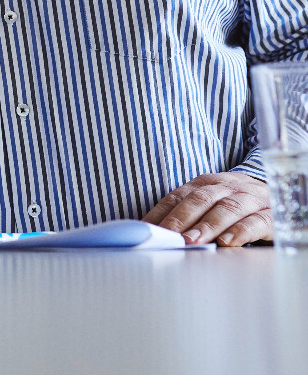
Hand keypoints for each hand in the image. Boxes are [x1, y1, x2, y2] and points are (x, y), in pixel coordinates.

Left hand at [141, 171, 272, 246]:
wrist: (276, 191)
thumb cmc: (234, 202)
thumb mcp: (210, 202)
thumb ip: (187, 214)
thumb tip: (154, 232)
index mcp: (205, 183)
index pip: (178, 196)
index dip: (161, 213)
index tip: (147, 230)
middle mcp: (226, 187)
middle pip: (200, 200)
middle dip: (181, 219)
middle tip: (168, 237)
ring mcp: (249, 199)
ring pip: (226, 209)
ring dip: (207, 226)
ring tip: (192, 241)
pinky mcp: (270, 215)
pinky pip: (256, 221)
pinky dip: (241, 231)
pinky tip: (228, 242)